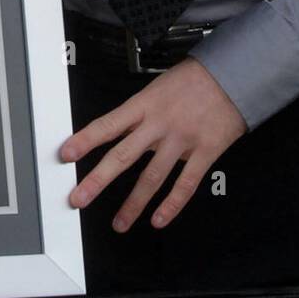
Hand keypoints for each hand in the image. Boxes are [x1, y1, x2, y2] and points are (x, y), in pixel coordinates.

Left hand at [61, 57, 246, 230]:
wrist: (232, 74)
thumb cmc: (193, 79)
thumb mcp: (157, 87)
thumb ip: (140, 113)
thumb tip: (118, 133)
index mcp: (144, 104)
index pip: (108, 124)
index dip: (85, 140)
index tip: (66, 154)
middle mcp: (159, 123)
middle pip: (123, 155)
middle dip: (98, 180)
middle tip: (79, 198)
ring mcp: (181, 140)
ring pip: (152, 177)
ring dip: (133, 204)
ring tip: (119, 222)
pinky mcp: (205, 152)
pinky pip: (185, 184)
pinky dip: (171, 205)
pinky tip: (158, 219)